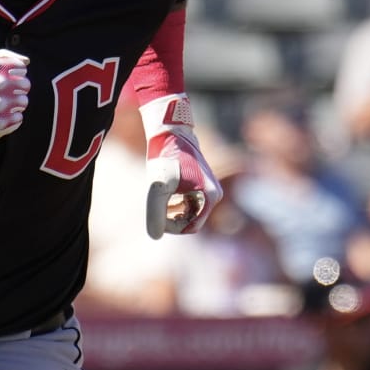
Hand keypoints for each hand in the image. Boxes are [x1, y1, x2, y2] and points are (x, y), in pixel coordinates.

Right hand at [0, 49, 29, 155]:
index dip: (14, 74)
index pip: (21, 68)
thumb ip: (1, 57)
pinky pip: (18, 119)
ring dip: (13, 105)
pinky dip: (10, 119)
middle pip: (25, 85)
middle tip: (0, 95)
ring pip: (23, 102)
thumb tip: (26, 61)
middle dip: (16, 89)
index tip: (3, 81)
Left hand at [140, 94, 221, 237]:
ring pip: (190, 213)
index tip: (155, 215)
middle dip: (172, 218)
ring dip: (173, 212)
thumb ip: (156, 213)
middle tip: (156, 207)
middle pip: (192, 221)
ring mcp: (211, 189)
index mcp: (210, 197)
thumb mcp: (158, 187)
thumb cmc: (166, 159)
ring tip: (159, 200)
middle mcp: (215, 195)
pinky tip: (164, 195)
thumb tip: (155, 236)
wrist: (172, 133)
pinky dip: (176, 204)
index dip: (170, 227)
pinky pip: (191, 204)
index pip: (191, 227)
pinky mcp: (203, 184)